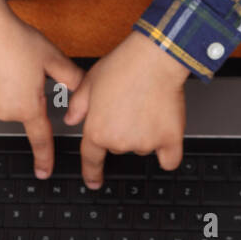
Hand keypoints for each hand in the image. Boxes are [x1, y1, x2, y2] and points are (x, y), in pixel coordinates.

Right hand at [0, 0, 84, 176]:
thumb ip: (72, 78)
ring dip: (2, 90)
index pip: (40, 138)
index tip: (44, 172)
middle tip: (20, 69)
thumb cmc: (15, 39)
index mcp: (28, 106)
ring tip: (2, 64)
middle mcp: (3, 112)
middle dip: (22, 94)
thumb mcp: (52, 57)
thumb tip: (82, 90)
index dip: (44, 157)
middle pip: (18, 110)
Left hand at [62, 31, 189, 186]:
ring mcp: (145, 143)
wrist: (153, 58)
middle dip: (121, 131)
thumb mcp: (88, 82)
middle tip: (127, 105)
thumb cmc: (122, 66)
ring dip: (143, 133)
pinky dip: (167, 151)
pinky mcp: (169, 139)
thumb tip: (70, 119)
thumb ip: (77, 105)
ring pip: (142, 146)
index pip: (91, 158)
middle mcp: (120, 141)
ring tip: (145, 104)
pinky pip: (169, 158)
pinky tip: (164, 134)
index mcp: (97, 130)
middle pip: (119, 146)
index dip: (91, 172)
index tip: (93, 181)